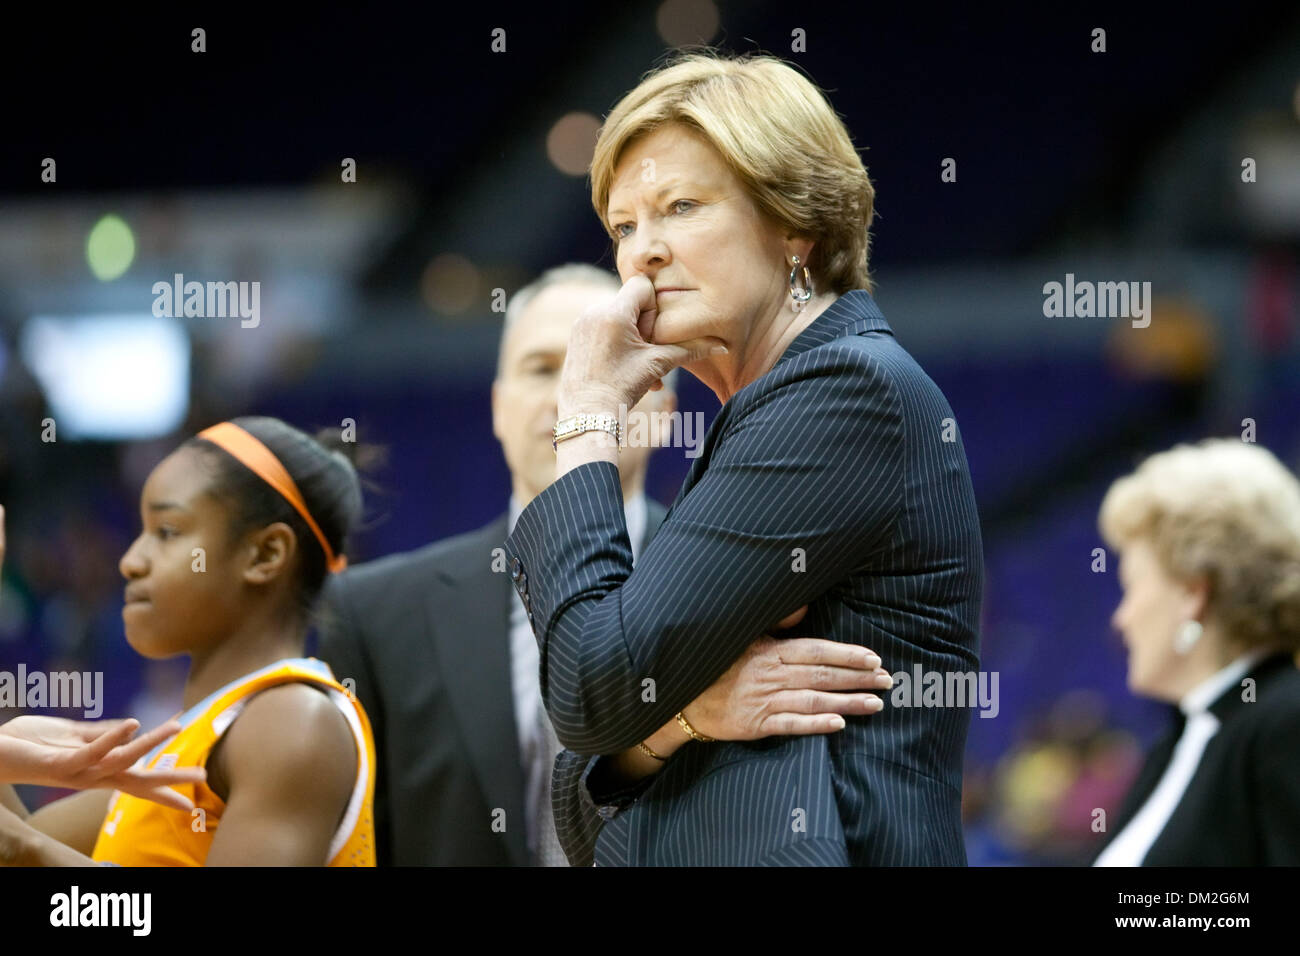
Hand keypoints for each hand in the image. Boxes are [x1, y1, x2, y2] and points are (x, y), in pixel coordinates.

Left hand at [0, 716, 204, 810]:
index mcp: (97, 769)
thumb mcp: (71, 734)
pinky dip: (114, 738)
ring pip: (121, 762)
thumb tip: (133, 727)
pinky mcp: (61, 763)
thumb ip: (100, 733)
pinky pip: (91, 754)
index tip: (193, 800)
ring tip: (175, 728)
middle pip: (138, 779)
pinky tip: (133, 724)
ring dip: (150, 744)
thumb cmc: (30, 742)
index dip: (164, 791)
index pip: (137, 780)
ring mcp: (78, 771)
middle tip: (203, 778)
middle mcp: (91, 776)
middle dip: (170, 780)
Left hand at [558, 275, 725, 414]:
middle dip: (644, 325)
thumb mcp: (658, 365)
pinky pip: (603, 325)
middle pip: (631, 301)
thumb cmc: (621, 389)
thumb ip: (690, 350)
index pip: (642, 285)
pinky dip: (616, 340)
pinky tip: (620, 364)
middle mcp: (593, 311)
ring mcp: (582, 323)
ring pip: (618, 314)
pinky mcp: (577, 335)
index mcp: (612, 312)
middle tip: (644, 352)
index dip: (654, 308)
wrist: (587, 415)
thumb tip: (722, 346)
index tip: (651, 336)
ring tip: (634, 363)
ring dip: (632, 335)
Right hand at [680, 605, 890, 741]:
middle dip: (857, 678)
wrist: (684, 699)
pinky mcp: (756, 724)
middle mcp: (770, 674)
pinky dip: (816, 723)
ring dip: (847, 702)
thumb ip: (776, 621)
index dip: (846, 654)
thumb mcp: (744, 636)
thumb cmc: (719, 664)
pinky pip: (791, 724)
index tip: (873, 658)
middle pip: (822, 675)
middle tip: (886, 681)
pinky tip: (838, 724)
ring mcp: (763, 700)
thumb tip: (805, 605)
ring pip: (813, 700)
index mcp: (769, 650)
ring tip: (875, 704)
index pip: (816, 650)